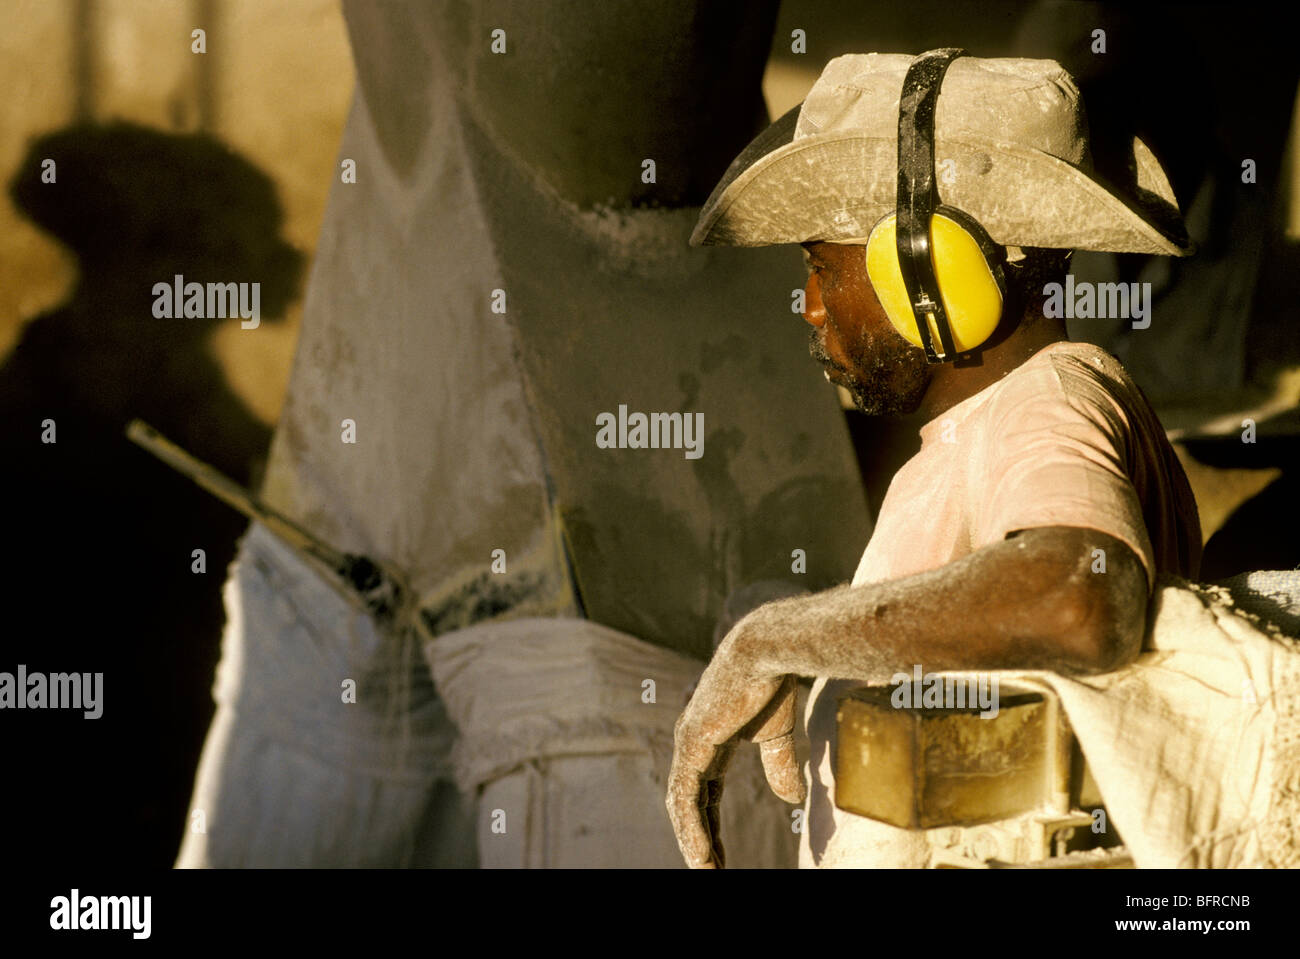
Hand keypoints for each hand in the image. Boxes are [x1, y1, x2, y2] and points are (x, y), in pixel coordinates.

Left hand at [665, 620, 805, 867]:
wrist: (769, 652)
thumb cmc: (773, 683)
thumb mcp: (777, 734)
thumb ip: (778, 766)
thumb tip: (791, 800)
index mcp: (710, 739)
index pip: (704, 791)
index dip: (710, 823)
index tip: (718, 853)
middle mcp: (692, 741)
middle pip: (690, 801)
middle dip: (700, 837)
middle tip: (710, 871)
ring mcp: (688, 741)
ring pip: (684, 803)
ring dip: (693, 840)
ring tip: (705, 871)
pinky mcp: (692, 743)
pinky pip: (686, 796)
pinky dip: (692, 827)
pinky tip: (700, 853)